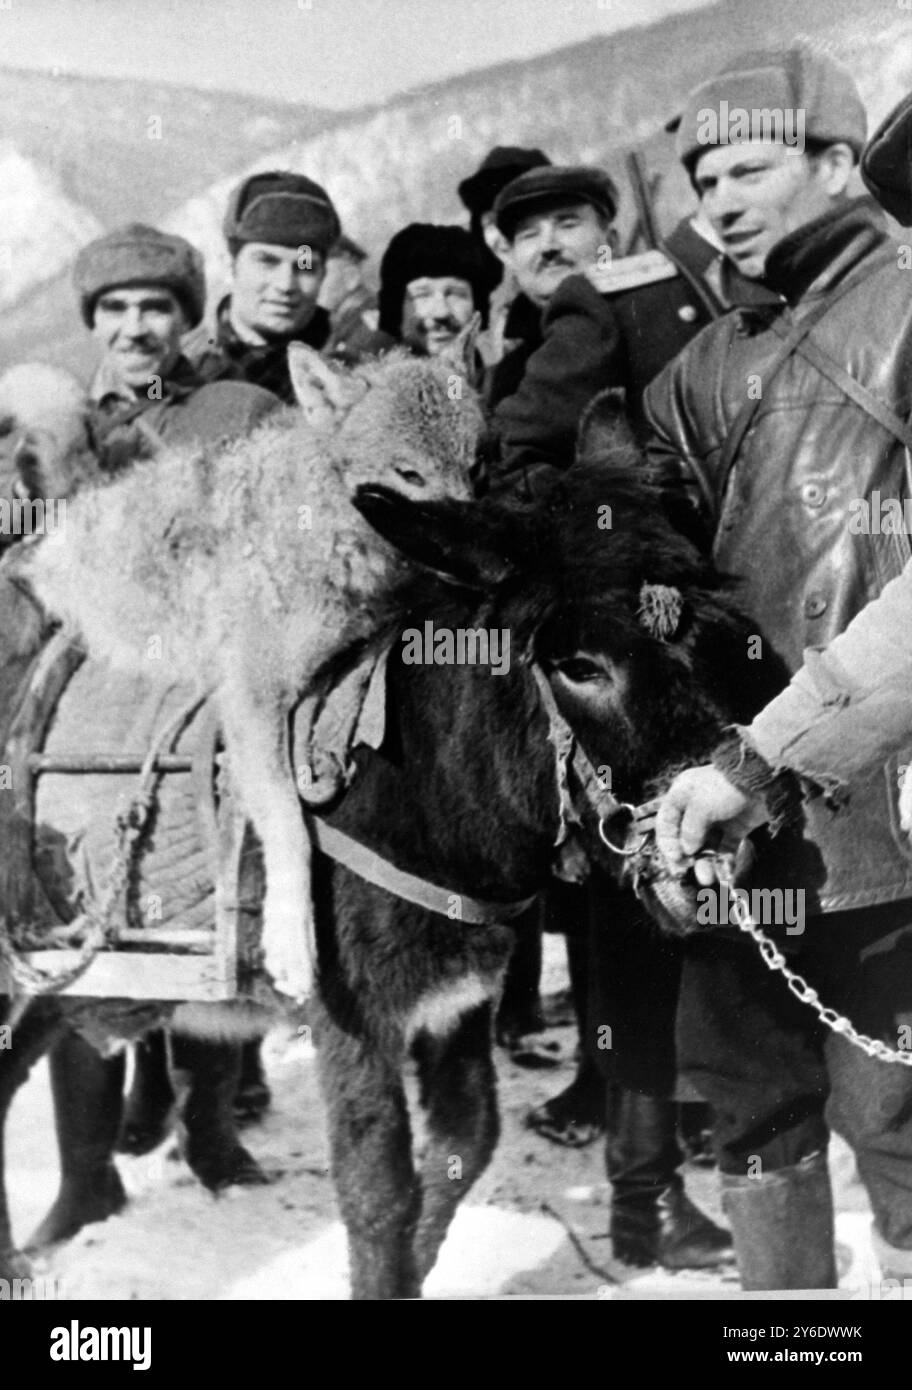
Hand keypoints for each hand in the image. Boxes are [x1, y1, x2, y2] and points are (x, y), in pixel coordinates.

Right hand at [655, 765, 767, 883]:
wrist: (763, 779)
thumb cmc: (725, 787)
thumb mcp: (700, 806)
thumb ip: (690, 831)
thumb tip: (687, 851)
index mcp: (681, 796)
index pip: (666, 823)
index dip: (667, 842)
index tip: (675, 858)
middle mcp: (697, 808)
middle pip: (685, 838)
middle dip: (686, 857)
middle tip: (686, 873)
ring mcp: (717, 819)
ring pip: (706, 846)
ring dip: (705, 863)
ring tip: (707, 879)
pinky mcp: (736, 828)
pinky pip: (726, 849)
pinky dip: (724, 862)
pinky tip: (725, 876)